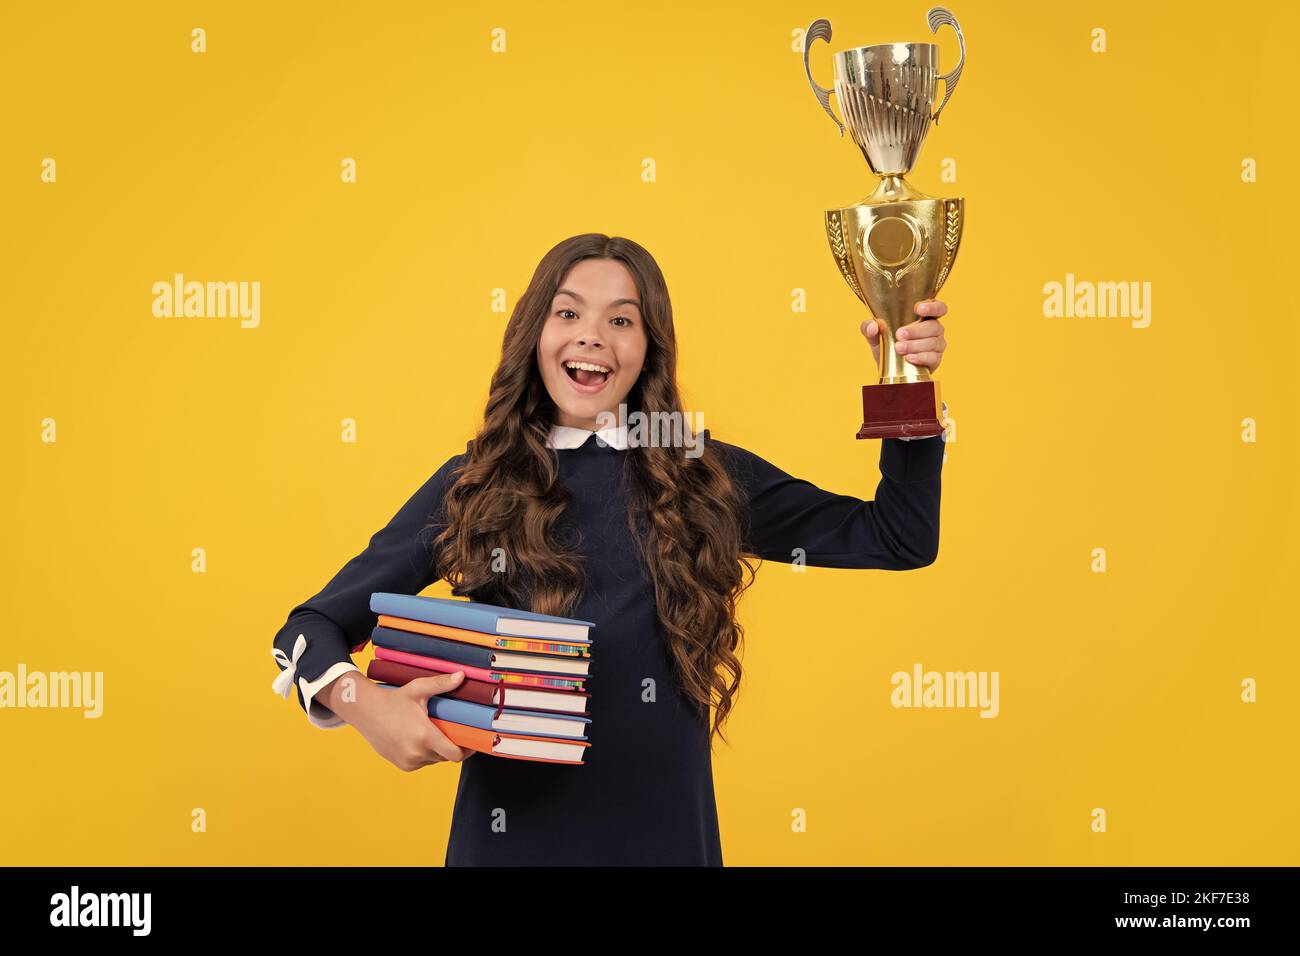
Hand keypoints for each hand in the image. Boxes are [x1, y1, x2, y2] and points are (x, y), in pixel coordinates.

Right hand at [346, 671, 475, 770]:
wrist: (365, 711)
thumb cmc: (393, 699)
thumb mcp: (418, 688)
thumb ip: (441, 683)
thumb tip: (462, 675)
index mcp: (424, 736)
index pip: (455, 754)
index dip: (466, 751)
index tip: (470, 743)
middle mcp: (417, 752)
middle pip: (446, 757)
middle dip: (450, 746)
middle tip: (450, 731)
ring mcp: (408, 761)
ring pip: (434, 760)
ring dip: (437, 751)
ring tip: (433, 733)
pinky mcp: (401, 765)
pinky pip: (421, 763)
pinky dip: (424, 754)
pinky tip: (419, 739)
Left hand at [861, 299, 948, 372]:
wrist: (889, 369)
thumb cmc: (887, 345)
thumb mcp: (874, 335)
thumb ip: (868, 327)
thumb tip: (872, 326)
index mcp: (924, 317)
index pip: (938, 308)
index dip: (932, 306)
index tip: (918, 309)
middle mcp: (934, 329)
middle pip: (934, 326)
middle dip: (916, 330)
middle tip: (899, 334)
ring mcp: (937, 345)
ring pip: (933, 342)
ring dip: (915, 345)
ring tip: (899, 348)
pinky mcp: (935, 360)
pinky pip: (933, 357)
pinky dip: (921, 357)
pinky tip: (909, 358)